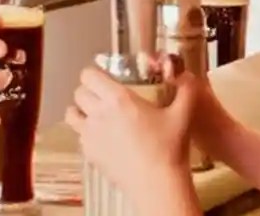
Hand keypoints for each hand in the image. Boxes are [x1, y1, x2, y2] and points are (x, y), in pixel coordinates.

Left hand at [65, 58, 201, 198]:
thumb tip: (188, 76)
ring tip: (95, 115)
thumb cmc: (168, 149)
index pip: (88, 75)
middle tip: (103, 97)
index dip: (94, 74)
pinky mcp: (89, 153)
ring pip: (71, 114)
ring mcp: (90, 134)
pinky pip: (78, 136)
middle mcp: (99, 114)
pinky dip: (85, 133)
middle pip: (79, 92)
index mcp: (118, 99)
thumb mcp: (182, 115)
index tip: (104, 78)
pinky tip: (102, 138)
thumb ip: (186, 91)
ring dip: (81, 111)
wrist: (157, 184)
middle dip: (89, 91)